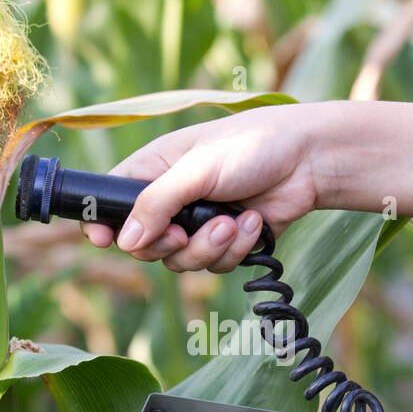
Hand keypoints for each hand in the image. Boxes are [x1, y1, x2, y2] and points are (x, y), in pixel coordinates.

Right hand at [82, 103, 320, 271]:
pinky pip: (215, 265)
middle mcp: (171, 199)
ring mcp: (198, 223)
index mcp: (153, 170)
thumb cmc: (251, 146)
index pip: (111, 203)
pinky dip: (235, 250)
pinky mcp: (227, 241)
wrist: (308, 161)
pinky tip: (253, 223)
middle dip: (168, 245)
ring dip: (208, 248)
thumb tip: (125, 241)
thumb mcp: (195, 169)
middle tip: (184, 232)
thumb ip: (157, 204)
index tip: (105, 240)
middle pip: (144, 245)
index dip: (104, 224)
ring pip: (181, 262)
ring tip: (233, 222)